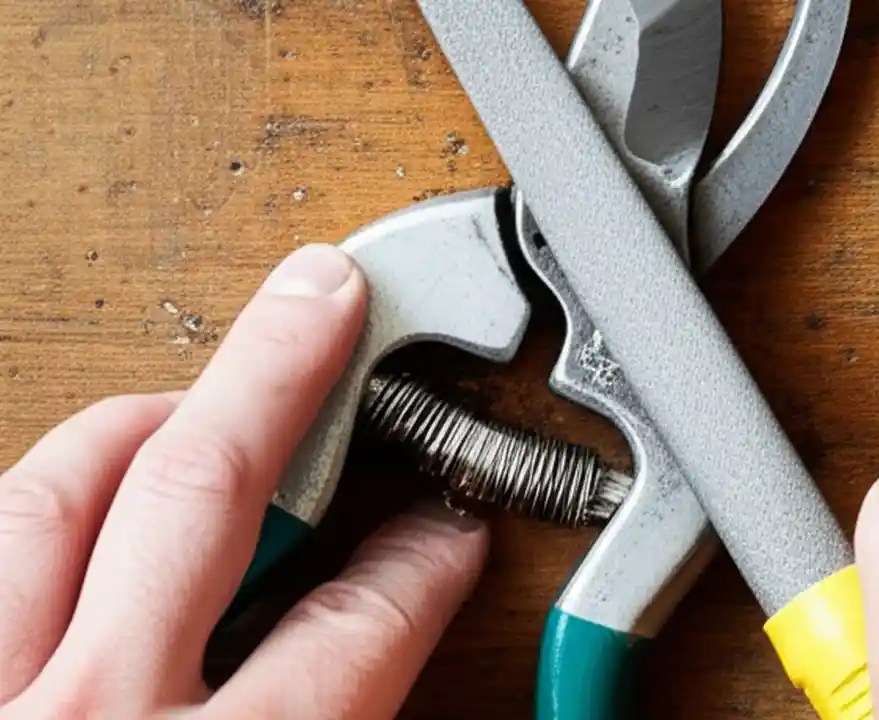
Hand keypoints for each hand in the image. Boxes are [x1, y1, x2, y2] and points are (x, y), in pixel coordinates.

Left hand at [0, 245, 487, 718]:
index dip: (416, 565)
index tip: (442, 531)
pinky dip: (29, 514)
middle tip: (325, 308)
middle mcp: (96, 718)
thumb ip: (335, 719)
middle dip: (279, 373)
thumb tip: (389, 689)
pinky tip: (67, 513)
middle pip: (203, 487)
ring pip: (48, 503)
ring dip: (128, 432)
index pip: (355, 629)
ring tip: (186, 404)